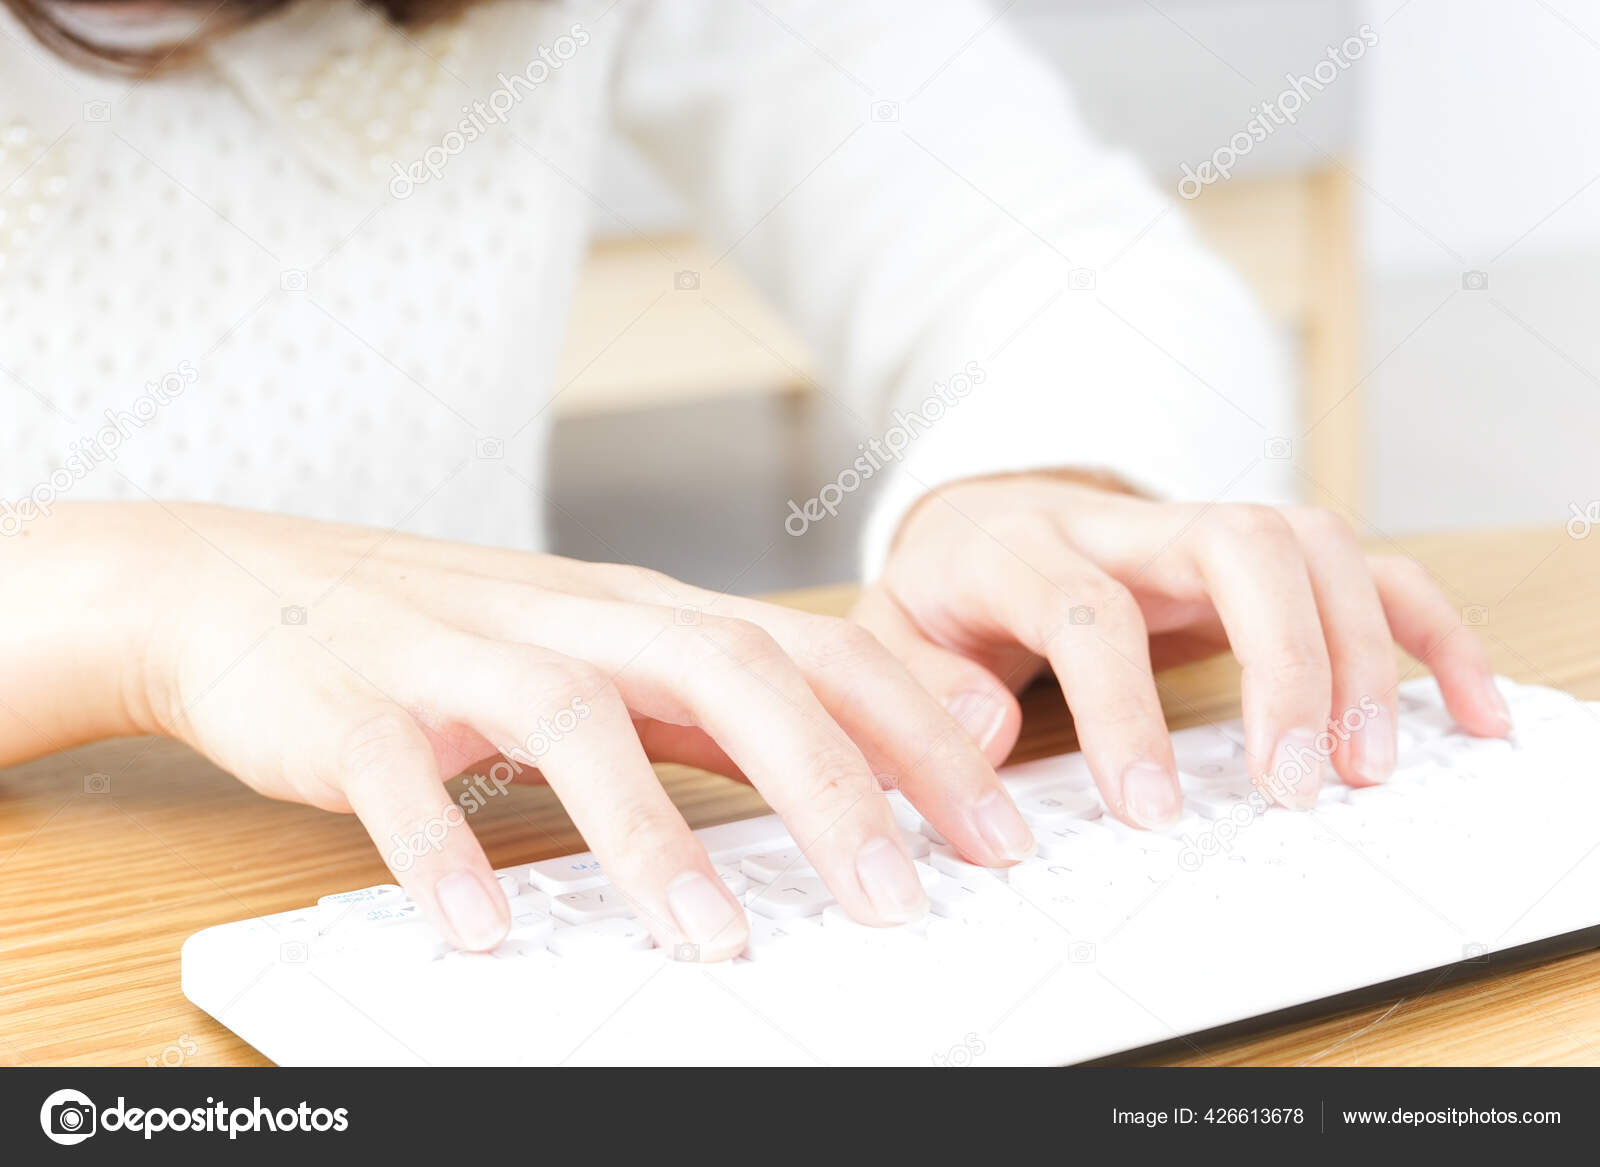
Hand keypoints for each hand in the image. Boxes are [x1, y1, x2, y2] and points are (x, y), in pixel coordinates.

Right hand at [12, 504, 1037, 958]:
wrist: (250, 582)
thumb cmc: (461, 635)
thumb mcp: (620, 650)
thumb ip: (745, 694)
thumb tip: (903, 729)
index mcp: (651, 612)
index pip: (817, 652)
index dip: (917, 733)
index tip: (997, 831)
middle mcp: (576, 619)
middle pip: (727, 672)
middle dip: (827, 783)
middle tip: (901, 897)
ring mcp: (461, 656)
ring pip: (576, 722)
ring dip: (651, 837)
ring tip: (717, 942)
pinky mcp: (355, 708)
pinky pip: (402, 783)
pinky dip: (443, 852)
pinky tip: (481, 933)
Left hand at [851, 473, 1510, 827]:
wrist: (972, 522)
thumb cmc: (942, 599)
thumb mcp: (889, 640)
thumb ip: (922, 685)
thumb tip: (990, 735)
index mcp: (1018, 546)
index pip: (1087, 608)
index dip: (1121, 709)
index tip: (1151, 810)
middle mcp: (1120, 523)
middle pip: (1235, 543)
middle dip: (1283, 662)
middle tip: (1295, 784)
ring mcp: (1193, 526)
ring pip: (1307, 541)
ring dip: (1358, 650)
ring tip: (1365, 766)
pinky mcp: (1250, 550)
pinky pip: (1359, 565)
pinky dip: (1424, 630)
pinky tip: (1463, 708)